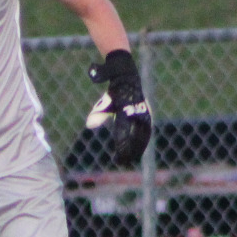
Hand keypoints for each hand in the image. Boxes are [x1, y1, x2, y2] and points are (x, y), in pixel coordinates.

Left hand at [86, 49, 150, 167]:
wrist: (126, 75)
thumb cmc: (112, 92)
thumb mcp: (103, 102)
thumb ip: (98, 114)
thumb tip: (89, 125)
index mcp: (124, 108)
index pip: (123, 130)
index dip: (121, 145)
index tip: (118, 155)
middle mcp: (135, 110)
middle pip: (135, 136)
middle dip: (130, 150)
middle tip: (123, 162)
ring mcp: (143, 111)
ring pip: (143, 134)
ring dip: (138, 148)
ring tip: (132, 159)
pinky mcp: (147, 113)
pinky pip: (146, 130)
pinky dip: (144, 141)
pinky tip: (140, 150)